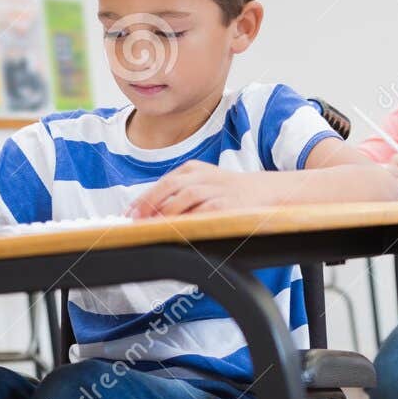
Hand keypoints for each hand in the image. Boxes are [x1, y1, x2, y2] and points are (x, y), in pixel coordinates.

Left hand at [128, 163, 273, 217]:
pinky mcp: (227, 204)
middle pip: (169, 187)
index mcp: (194, 169)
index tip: (129, 214)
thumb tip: (151, 214)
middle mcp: (203, 176)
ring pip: (184, 198)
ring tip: (151, 227)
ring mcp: (216, 189)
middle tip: (135, 221)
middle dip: (149, 204)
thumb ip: (180, 194)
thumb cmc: (233, 193)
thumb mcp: (205, 184)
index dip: (143, 199)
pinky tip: (176, 229)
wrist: (269, 191)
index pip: (163, 183)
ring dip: (165, 213)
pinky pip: (203, 211)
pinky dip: (188, 220)